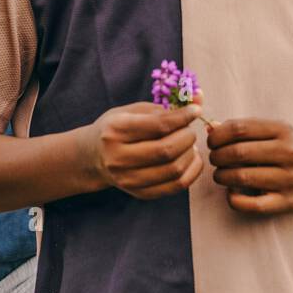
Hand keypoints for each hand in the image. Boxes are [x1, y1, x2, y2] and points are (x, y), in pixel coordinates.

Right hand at [84, 101, 205, 199]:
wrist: (94, 156)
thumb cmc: (118, 128)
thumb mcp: (135, 111)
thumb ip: (166, 106)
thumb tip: (199, 98)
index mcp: (116, 130)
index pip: (158, 126)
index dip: (183, 117)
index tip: (196, 110)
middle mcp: (118, 157)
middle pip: (166, 150)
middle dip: (187, 137)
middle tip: (189, 129)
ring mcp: (128, 179)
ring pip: (174, 170)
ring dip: (190, 154)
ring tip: (188, 143)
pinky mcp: (139, 193)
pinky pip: (176, 186)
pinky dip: (191, 171)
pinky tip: (191, 158)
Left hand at [205, 117, 292, 213]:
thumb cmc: (287, 149)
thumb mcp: (272, 131)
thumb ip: (243, 129)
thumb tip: (210, 128)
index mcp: (284, 130)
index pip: (240, 129)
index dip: (218, 135)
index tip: (211, 141)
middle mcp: (289, 153)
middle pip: (238, 152)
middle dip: (217, 156)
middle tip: (213, 158)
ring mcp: (289, 179)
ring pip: (241, 177)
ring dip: (221, 176)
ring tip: (220, 174)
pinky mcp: (286, 202)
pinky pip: (250, 204)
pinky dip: (233, 198)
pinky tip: (231, 191)